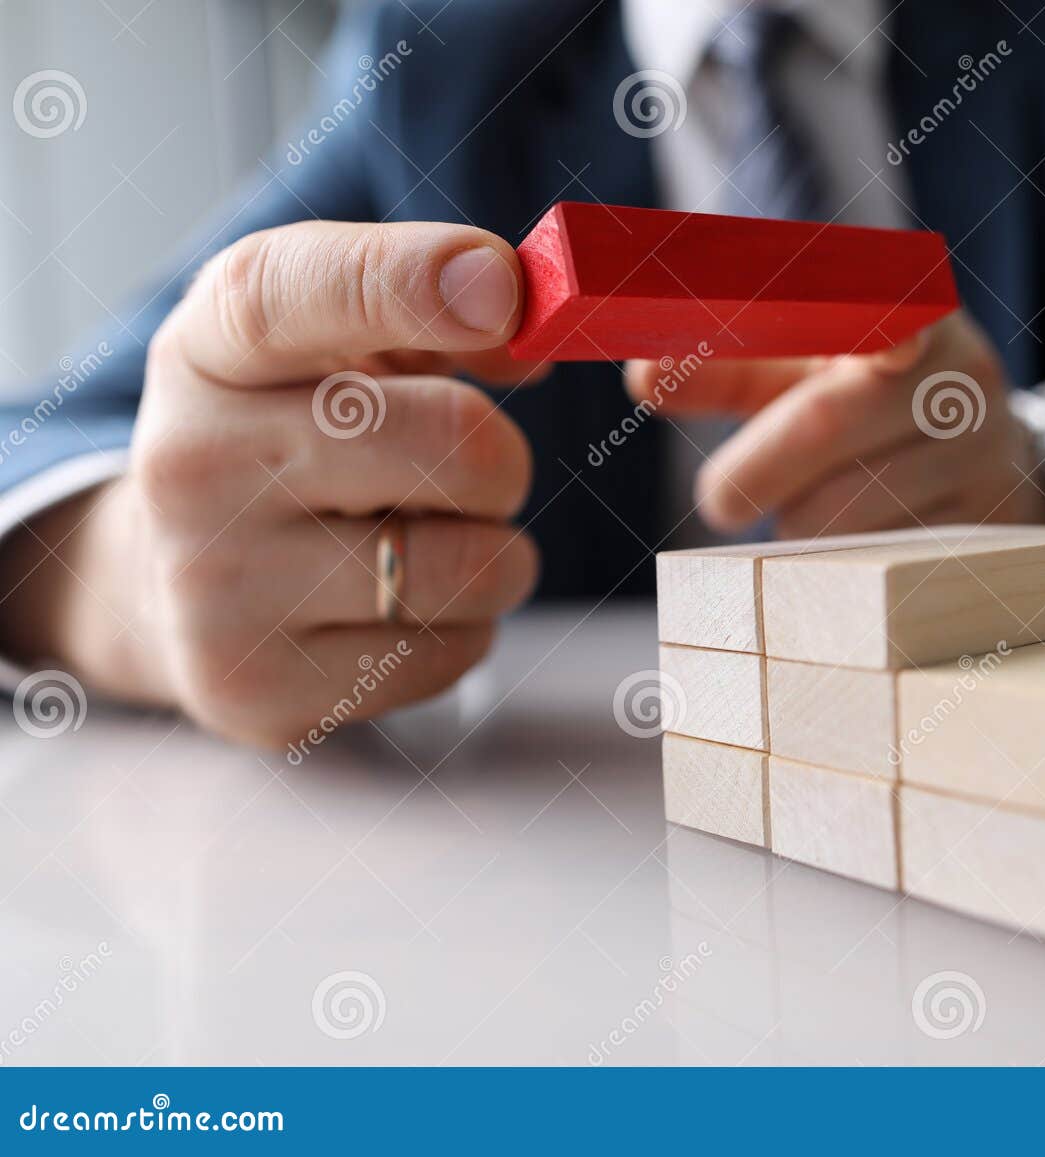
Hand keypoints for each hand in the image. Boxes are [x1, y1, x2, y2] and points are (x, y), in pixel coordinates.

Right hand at [0, 221, 544, 746]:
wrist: (173, 582)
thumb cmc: (292, 439)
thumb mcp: (332, 348)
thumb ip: (436, 315)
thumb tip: (527, 333)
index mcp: (210, 349)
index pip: (289, 295)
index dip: (408, 280)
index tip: (501, 288)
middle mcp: (192, 462)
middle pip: (452, 443)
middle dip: (500, 457)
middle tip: (468, 470)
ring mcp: (217, 588)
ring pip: (475, 565)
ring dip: (494, 553)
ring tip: (426, 540)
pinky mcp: (262, 691)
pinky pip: (454, 653)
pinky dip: (461, 628)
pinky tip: (394, 609)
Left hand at [624, 310, 1044, 537]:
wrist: (978, 454)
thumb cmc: (862, 397)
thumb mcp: (802, 369)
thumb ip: (725, 366)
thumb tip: (642, 375)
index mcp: (912, 316)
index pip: (900, 312)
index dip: (886, 329)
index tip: (888, 349)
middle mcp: (959, 378)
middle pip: (833, 420)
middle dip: (759, 465)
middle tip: (718, 502)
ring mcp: (983, 456)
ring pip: (850, 505)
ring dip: (801, 518)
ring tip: (805, 507)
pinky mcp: (987, 528)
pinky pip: (883, 558)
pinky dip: (846, 558)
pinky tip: (855, 537)